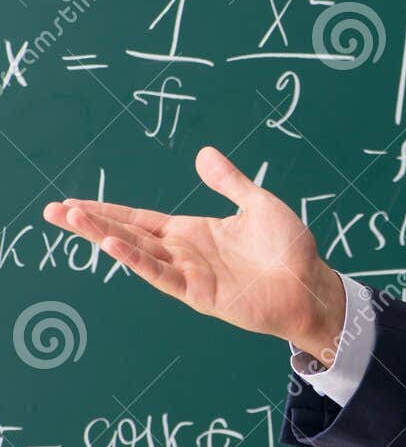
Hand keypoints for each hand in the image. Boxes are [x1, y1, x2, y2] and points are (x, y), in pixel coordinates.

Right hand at [41, 145, 346, 361]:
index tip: (73, 203)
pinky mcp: (200, 293)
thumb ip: (229, 182)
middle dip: (91, 222)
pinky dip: (137, 260)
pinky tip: (114, 244)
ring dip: (104, 236)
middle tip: (51, 210)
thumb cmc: (289, 249)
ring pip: (137, 252)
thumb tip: (203, 153)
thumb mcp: (258, 204)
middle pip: (128, 233)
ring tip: (71, 219)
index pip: (140, 218)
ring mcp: (189, 274)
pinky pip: (162, 274)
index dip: (108, 210)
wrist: (312, 284)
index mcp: (193, 232)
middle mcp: (185, 252)